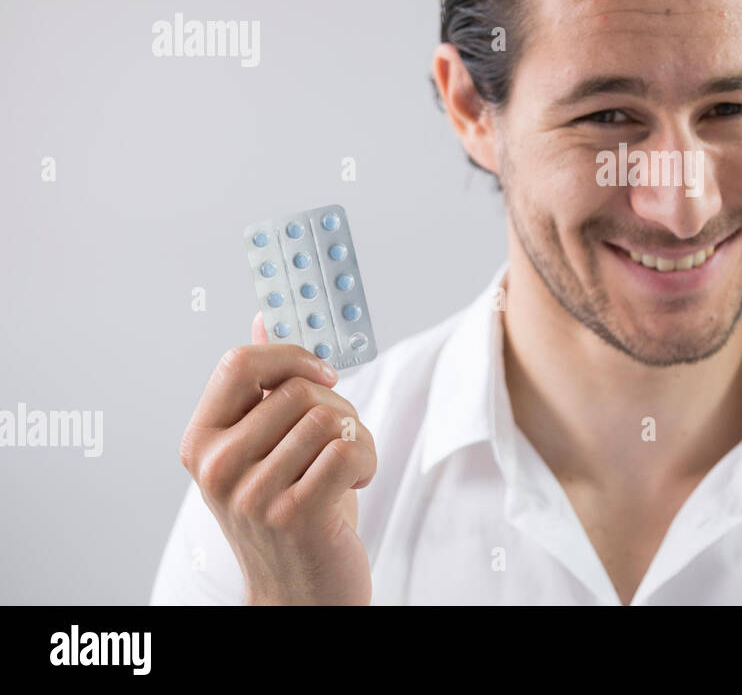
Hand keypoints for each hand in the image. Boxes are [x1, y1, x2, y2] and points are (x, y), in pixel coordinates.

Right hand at [178, 314, 376, 604]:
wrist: (300, 594)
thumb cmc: (289, 513)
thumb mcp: (266, 448)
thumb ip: (262, 386)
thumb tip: (263, 316)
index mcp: (202, 442)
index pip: (240, 362)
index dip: (292, 356)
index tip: (324, 375)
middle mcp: (217, 467)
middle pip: (299, 389)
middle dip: (339, 408)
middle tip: (339, 443)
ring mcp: (251, 493)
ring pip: (331, 417)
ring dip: (358, 438)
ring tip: (346, 469)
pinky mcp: (294, 514)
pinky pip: (351, 448)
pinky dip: (369, 461)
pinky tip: (355, 486)